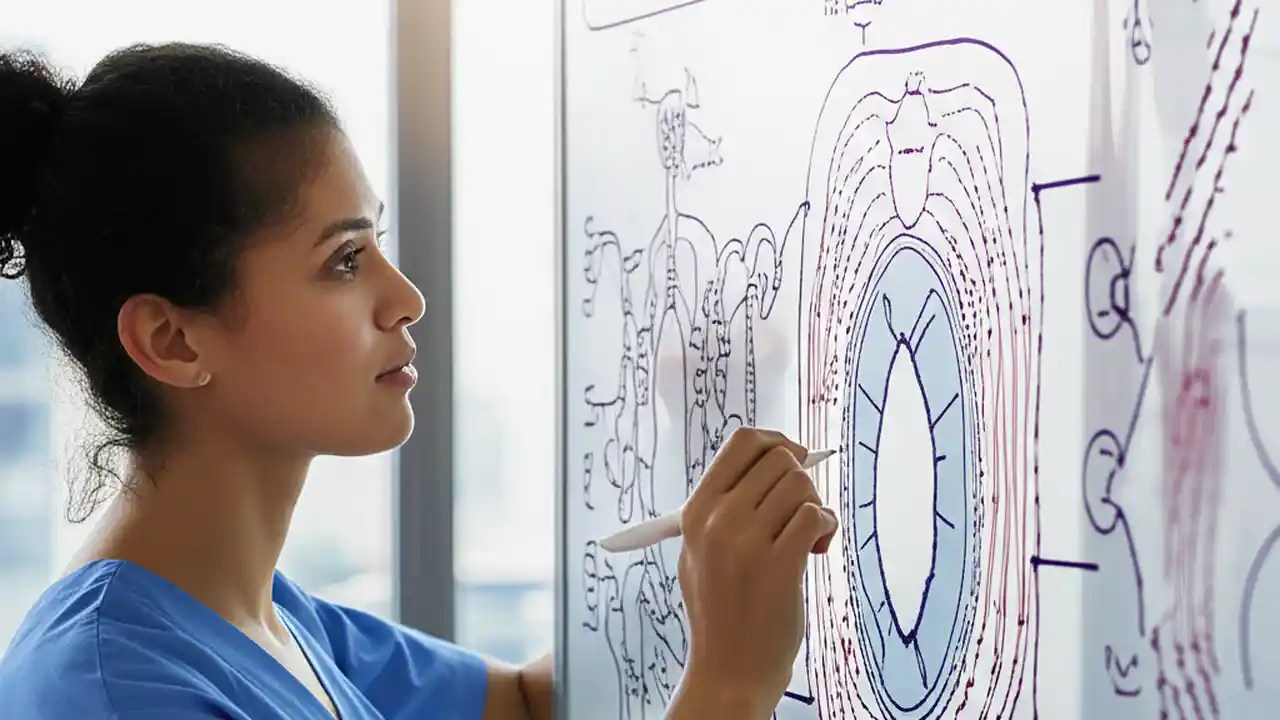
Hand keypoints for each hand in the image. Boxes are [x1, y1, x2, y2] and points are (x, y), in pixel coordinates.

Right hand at [669, 427, 838, 718]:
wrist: (729, 670)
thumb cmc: (721, 610)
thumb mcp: (700, 551)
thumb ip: (724, 505)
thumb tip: (773, 458)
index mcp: (695, 512)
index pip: (741, 443)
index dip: (776, 442)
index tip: (793, 458)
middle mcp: (716, 521)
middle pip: (778, 459)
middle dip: (801, 480)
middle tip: (799, 512)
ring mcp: (746, 543)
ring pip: (801, 485)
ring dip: (815, 506)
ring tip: (807, 537)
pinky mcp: (779, 565)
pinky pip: (815, 515)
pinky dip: (826, 526)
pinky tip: (816, 549)